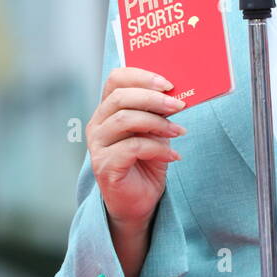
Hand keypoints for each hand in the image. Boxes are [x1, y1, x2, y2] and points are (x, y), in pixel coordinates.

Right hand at [87, 66, 186, 229]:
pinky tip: (173, 156)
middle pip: (121, 98)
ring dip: (157, 123)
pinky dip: (157, 148)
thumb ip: (159, 111)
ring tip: (179, 132)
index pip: (116, 79)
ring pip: (125, 120)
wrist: (139, 200)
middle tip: (178, 106)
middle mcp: (98, 124)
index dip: (141, 76)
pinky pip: (132, 147)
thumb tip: (177, 93)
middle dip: (153, 99)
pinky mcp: (104, 165)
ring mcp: (98, 145)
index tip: (168, 84)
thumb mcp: (156, 130)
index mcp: (109, 109)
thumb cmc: (147, 161)